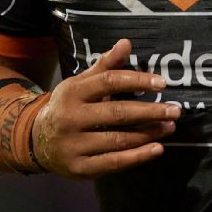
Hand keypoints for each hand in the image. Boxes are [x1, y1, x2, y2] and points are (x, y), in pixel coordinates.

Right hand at [33, 38, 179, 178]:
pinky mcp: (80, 168)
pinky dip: (137, 157)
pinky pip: (113, 162)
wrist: (37, 141)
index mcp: (72, 92)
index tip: (161, 84)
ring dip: (148, 133)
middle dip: (149, 111)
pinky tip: (157, 148)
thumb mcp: (80, 83)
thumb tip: (126, 43)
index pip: (108, 82)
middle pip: (117, 113)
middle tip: (174, 110)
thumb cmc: (68, 107)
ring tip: (169, 127)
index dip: (136, 81)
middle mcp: (71, 118)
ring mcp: (74, 145)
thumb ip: (105, 65)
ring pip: (118, 139)